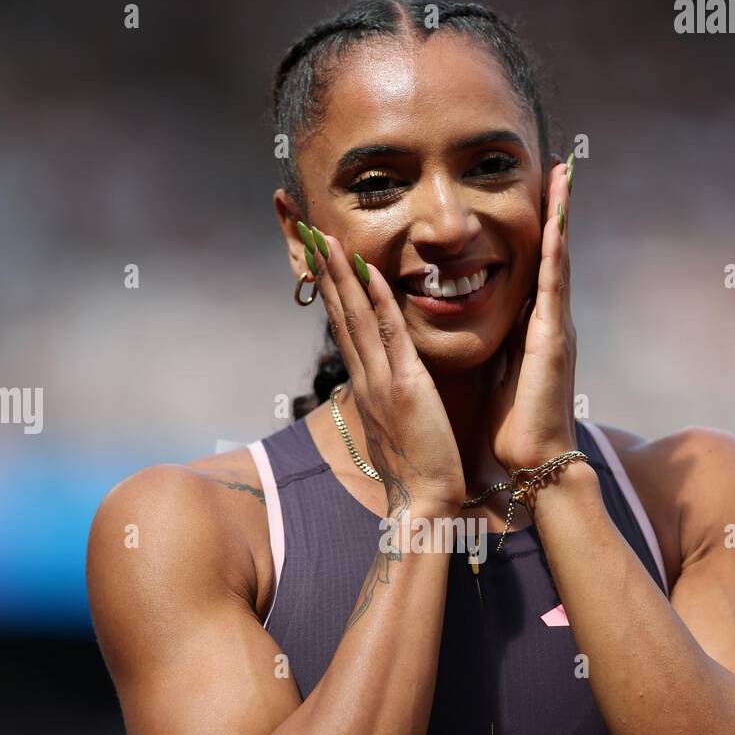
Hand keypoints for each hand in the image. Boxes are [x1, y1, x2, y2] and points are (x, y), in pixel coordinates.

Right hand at [305, 233, 465, 513]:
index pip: (343, 327)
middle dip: (323, 271)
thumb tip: (386, 384)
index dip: (330, 290)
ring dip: (340, 275)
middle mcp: (366, 378)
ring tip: (325, 238)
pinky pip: (388, 333)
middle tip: (307, 232)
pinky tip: (367, 271)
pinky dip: (376, 300)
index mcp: (366, 386)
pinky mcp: (405, 386)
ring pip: (355, 318)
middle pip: (338, 314)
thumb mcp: (398, 426)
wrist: (427, 501)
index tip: (319, 256)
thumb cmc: (420, 469)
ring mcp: (382, 381)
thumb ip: (390, 398)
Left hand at [488, 161, 577, 472]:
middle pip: (553, 254)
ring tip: (564, 175)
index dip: (537, 232)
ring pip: (558, 259)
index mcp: (535, 330)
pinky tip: (555, 220)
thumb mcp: (500, 376)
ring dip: (561, 216)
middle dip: (556, 210)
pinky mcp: (553, 339)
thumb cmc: (515, 428)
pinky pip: (554, 285)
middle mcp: (551, 322)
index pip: (535, 270)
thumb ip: (497, 348)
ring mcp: (556, 328)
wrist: (536, 462)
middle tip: (560, 166)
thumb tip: (481, 330)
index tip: (535, 195)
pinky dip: (556, 249)